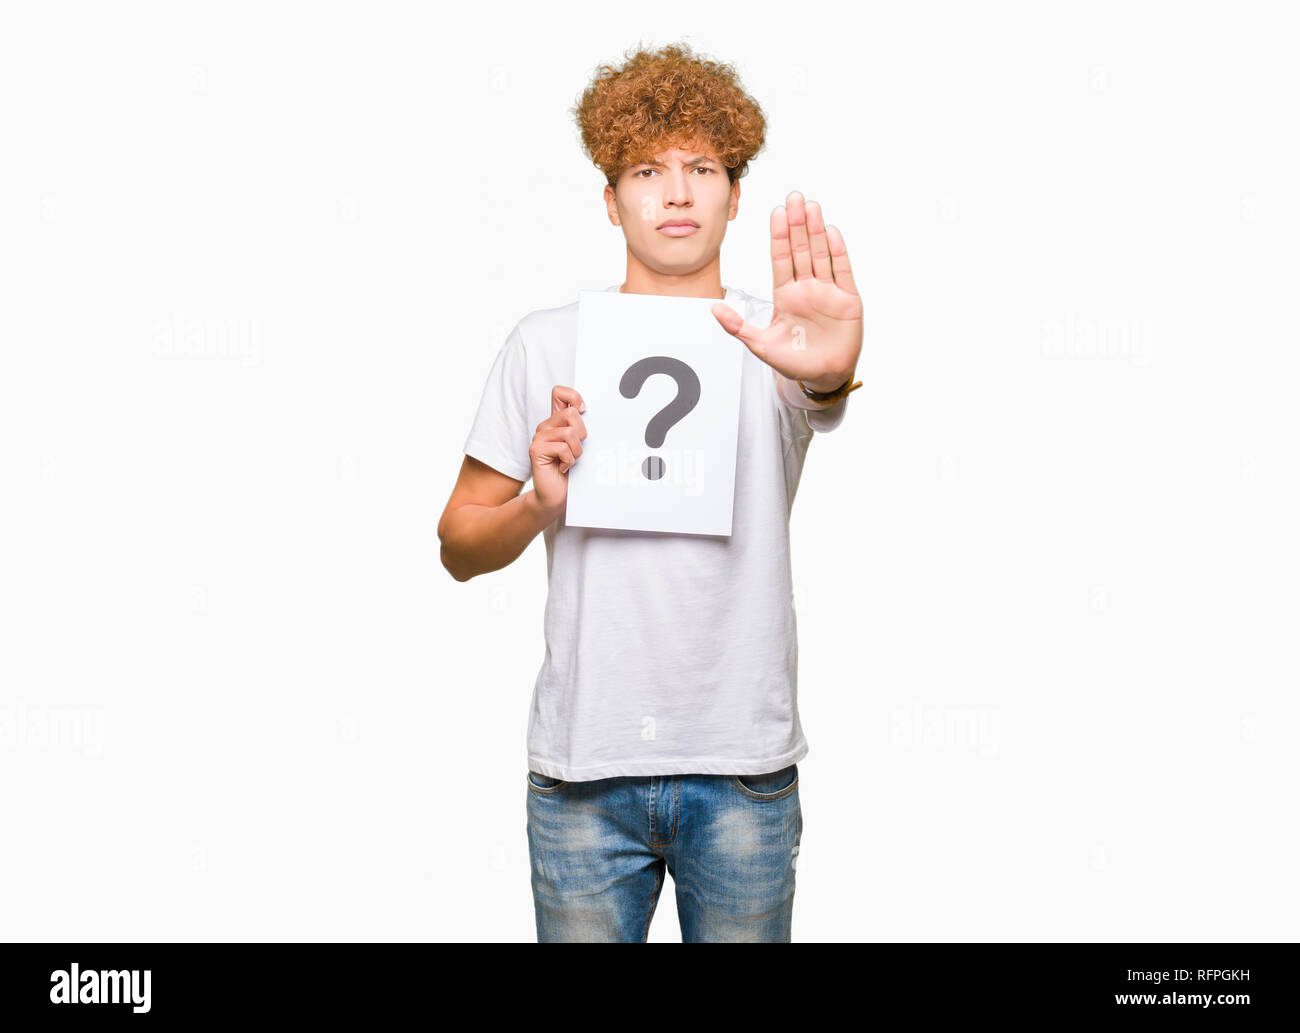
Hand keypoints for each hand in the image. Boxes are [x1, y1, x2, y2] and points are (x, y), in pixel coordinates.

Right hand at [530, 385, 586, 516]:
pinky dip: (569, 461)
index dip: (574, 397)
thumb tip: (590, 412)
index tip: (583, 411)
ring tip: (569, 461)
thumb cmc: (571, 473)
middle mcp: (546, 427)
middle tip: (575, 450)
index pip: (560, 393)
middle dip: (582, 435)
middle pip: (572, 413)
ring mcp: (539, 437)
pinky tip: (562, 467)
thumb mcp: (580, 446)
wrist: (557, 496)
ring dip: (576, 452)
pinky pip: (563, 448)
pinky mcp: (536, 449)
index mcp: (556, 422)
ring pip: (570, 433)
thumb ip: (581, 428)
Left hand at [711, 190, 862, 391]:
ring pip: (821, 254)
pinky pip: (842, 271)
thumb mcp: (760, 345)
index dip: (779, 236)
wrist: (824, 377)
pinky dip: (837, 252)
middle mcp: (806, 288)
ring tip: (811, 207)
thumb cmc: (794, 362)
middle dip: (796, 224)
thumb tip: (712, 309)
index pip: (780, 259)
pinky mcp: (847, 300)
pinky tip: (831, 232)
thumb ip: (737, 327)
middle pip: (801, 249)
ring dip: (816, 230)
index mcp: (785, 295)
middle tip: (794, 198)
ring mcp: (827, 291)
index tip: (776, 213)